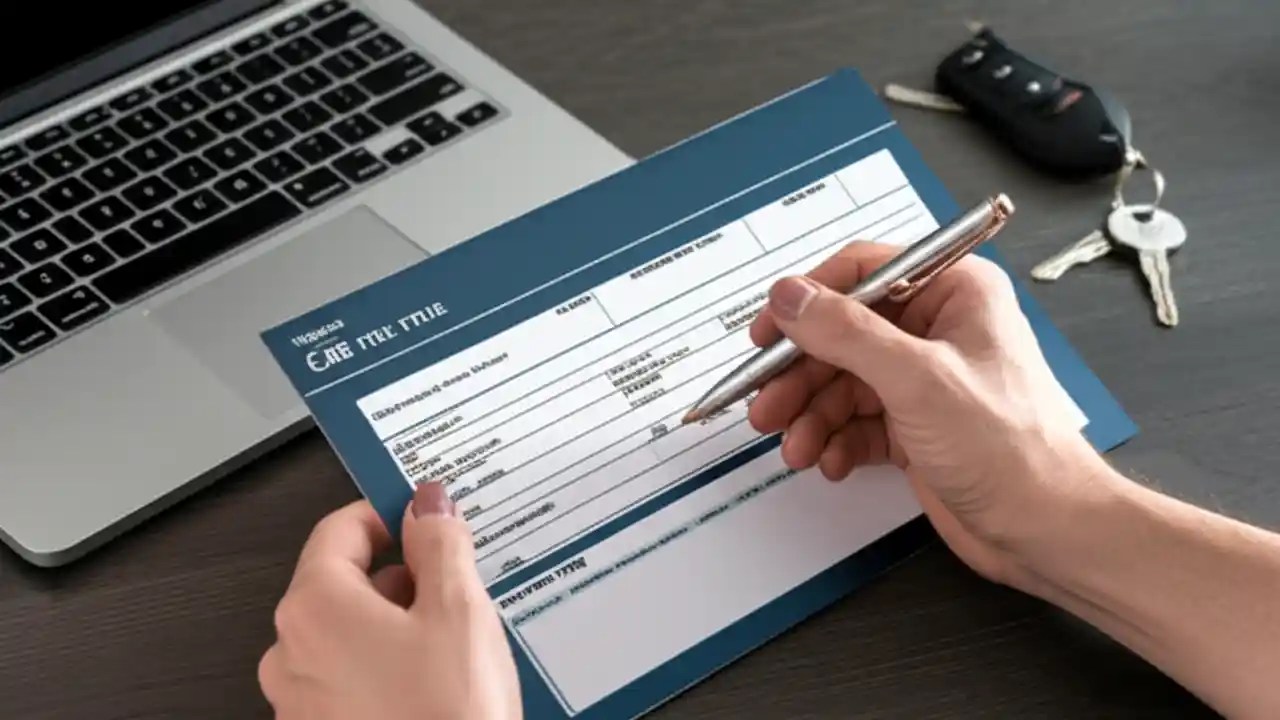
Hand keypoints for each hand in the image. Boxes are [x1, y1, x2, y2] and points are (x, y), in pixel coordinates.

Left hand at [258, 483, 520, 719]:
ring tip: (458, 644)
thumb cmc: (446, 717)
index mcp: (316, 607)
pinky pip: (353, 680)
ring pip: (351, 634)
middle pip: (344, 582)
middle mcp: (292, 651)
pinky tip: (439, 685)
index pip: (341, 529)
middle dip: (404, 576)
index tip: (431, 518)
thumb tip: (427, 504)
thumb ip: (440, 543)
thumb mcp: (459, 611)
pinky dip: (390, 669)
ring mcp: (301, 701)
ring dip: (400, 625)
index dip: (390, 514)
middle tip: (461, 586)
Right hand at [747, 241, 1112, 587]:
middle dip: (801, 376)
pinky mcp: (916, 426)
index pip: (862, 274)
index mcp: (954, 292)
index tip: (767, 334)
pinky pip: (857, 421)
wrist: (1045, 530)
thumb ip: (846, 333)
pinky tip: (831, 462)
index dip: (807, 302)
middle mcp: (937, 328)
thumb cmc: (1010, 448)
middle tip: (767, 407)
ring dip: (812, 415)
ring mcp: (925, 379)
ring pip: (842, 383)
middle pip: (842, 335)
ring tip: (797, 447)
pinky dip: (836, 441)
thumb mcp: (918, 380)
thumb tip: (789, 297)